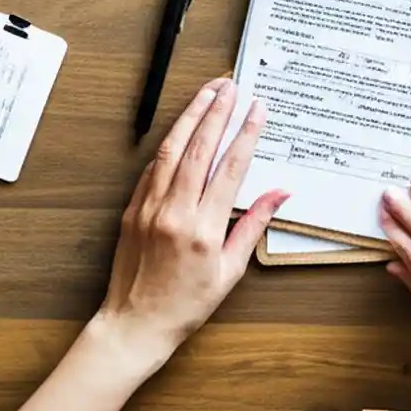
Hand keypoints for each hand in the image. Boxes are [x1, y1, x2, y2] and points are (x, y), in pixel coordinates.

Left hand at [14, 78, 287, 410]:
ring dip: (191, 117)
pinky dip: (169, 144)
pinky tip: (182, 129)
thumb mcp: (230, 270)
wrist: (134, 324)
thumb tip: (278, 192)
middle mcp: (174, 212)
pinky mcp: (132, 209)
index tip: (257, 110)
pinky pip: (153, 168)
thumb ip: (253, 225)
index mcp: (204, 228)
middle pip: (199, 148)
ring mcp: (149, 208)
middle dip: (217, 112)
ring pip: (172, 150)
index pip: (230, 168)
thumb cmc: (185, 304)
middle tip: (230, 86)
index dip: (246, 134)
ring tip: (207, 94)